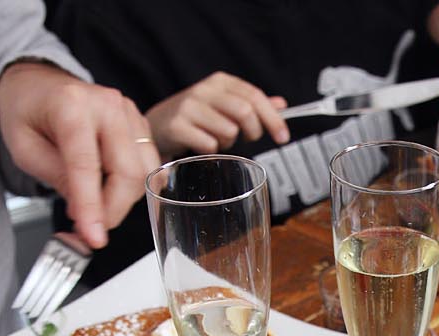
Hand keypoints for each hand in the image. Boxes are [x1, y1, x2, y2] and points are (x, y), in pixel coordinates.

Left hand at [0, 62, 159, 248]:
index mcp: (72, 105)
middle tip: (91, 227)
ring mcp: (129, 113)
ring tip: (95, 204)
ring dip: (122, 200)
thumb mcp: (24, 148)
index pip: (87, 165)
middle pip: (128, 172)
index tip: (94, 238)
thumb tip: (85, 214)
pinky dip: (130, 187)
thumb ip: (56, 179)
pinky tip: (107, 187)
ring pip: (144, 173)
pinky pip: (147, 167)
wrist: (39, 83)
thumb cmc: (27, 111)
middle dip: (112, 210)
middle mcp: (108, 105)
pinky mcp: (141, 126)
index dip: (92, 206)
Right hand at [145, 72, 288, 158]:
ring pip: (228, 131)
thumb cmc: (194, 119)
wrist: (154, 127)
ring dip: (228, 143)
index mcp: (219, 82)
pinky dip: (211, 151)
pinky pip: (209, 145)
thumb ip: (251, 105)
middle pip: (245, 112)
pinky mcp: (177, 126)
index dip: (273, 118)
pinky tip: (201, 146)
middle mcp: (204, 90)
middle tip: (247, 140)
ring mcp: (188, 107)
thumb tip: (282, 104)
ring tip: (216, 139)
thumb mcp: (223, 106)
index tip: (283, 137)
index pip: (254, 96)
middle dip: (253, 132)